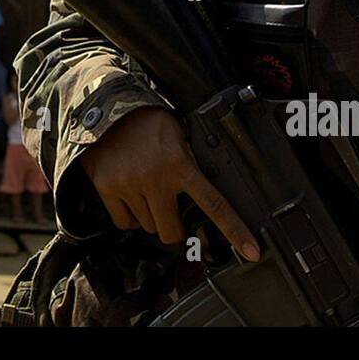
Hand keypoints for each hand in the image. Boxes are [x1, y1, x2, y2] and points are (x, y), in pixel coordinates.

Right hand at [79, 108, 259, 260]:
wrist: (110, 108)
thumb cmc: (148, 122)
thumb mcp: (179, 135)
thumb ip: (190, 162)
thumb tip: (204, 191)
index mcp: (180, 165)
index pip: (214, 204)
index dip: (234, 230)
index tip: (250, 251)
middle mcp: (156, 178)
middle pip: (171, 232)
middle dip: (172, 226)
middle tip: (170, 210)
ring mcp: (130, 185)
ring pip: (147, 226)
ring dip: (149, 216)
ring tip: (146, 189)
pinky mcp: (107, 188)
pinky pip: (124, 223)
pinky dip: (128, 216)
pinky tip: (130, 195)